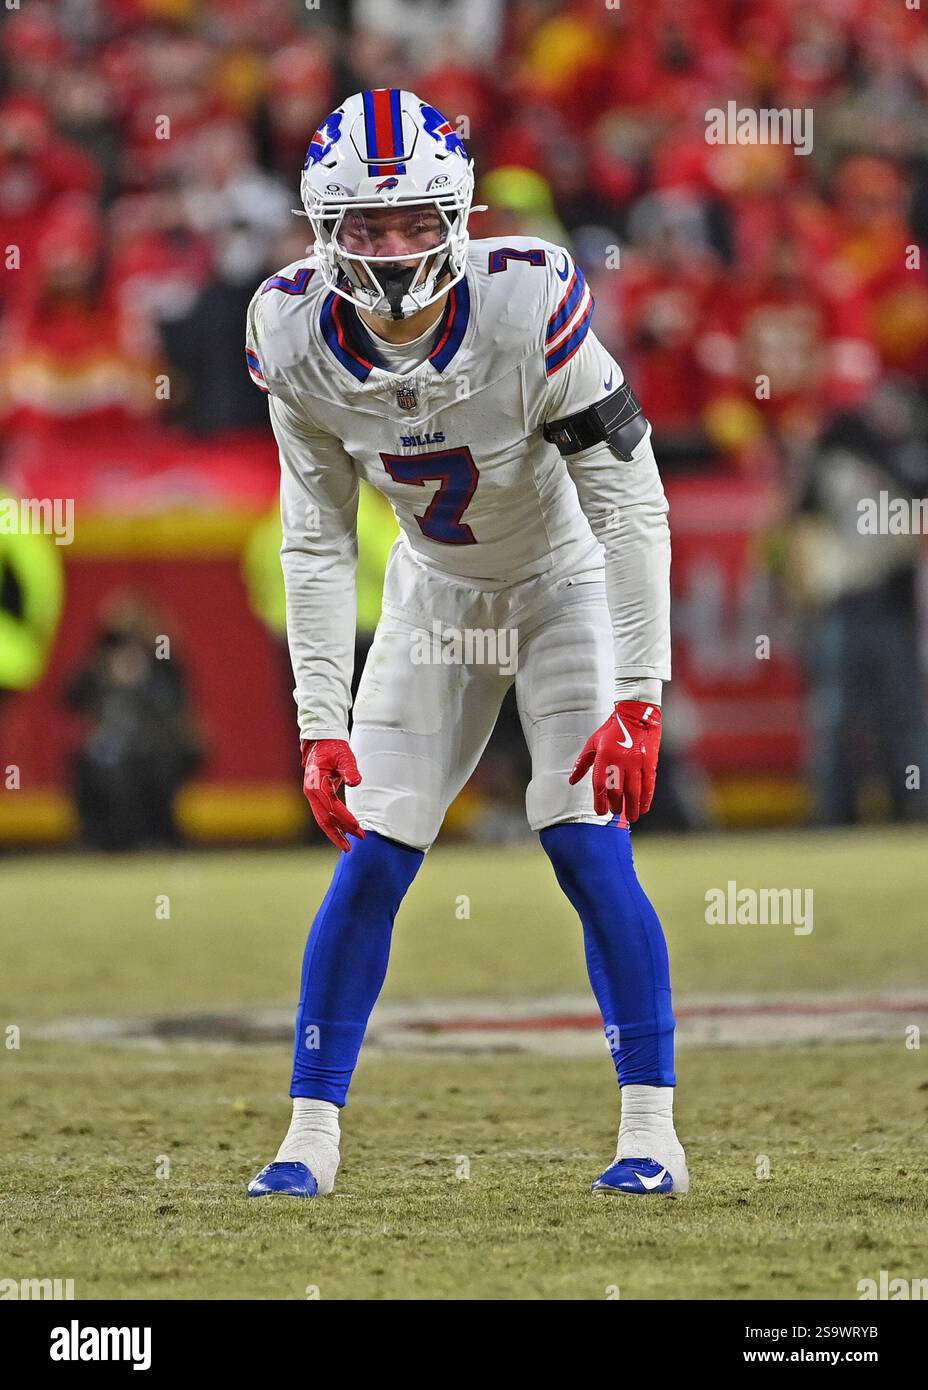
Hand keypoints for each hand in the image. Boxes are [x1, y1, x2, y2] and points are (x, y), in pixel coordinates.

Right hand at [300, 739, 364, 851]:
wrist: (322, 742)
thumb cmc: (334, 748)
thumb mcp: (344, 756)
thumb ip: (350, 769)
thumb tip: (355, 782)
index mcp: (315, 783)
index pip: (331, 805)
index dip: (344, 817)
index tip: (357, 826)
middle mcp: (311, 792)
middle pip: (324, 818)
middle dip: (340, 831)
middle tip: (357, 841)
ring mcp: (312, 795)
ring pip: (322, 819)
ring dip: (336, 832)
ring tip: (349, 846)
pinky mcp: (316, 797)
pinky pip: (323, 815)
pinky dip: (333, 825)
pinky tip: (343, 833)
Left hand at [568, 701, 660, 822]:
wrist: (637, 715)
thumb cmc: (612, 729)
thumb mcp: (593, 743)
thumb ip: (582, 763)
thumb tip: (572, 781)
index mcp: (604, 755)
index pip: (600, 784)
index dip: (600, 801)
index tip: (600, 812)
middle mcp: (620, 760)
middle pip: (617, 790)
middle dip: (616, 805)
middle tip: (615, 813)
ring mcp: (637, 762)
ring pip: (634, 791)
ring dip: (632, 807)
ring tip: (631, 817)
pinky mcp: (650, 762)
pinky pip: (649, 785)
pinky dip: (647, 798)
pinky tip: (644, 808)